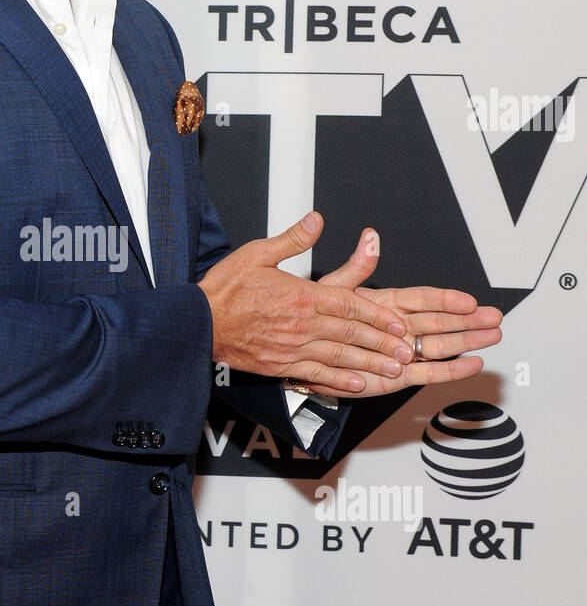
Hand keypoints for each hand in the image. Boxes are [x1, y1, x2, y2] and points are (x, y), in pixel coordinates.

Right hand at [198, 211, 416, 394]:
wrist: (198, 324)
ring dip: (370, 364)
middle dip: (383, 343)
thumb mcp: (257, 253)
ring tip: (394, 369)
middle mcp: (301, 324)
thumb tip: (316, 220)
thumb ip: (292, 239)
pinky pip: (317, 376)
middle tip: (408, 350)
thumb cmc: (225, 289)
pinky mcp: (280, 365)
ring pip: (340, 357)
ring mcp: (292, 348)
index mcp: (301, 295)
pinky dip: (340, 381)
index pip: (350, 306)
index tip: (398, 323)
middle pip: (352, 334)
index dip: (378, 316)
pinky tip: (358, 385)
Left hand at [315, 227, 502, 396]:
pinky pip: (428, 372)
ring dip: (468, 341)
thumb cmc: (317, 318)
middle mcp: (400, 327)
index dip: (447, 300)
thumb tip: (370, 237)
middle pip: (441, 322)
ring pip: (441, 345)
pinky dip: (451, 370)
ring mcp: (401, 350)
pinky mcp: (398, 375)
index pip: (423, 299)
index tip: (469, 300)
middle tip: (495, 317)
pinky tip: (474, 363)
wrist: (304, 353)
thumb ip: (356, 268)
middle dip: (469, 320)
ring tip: (494, 335)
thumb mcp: (334, 291)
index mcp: (388, 303)